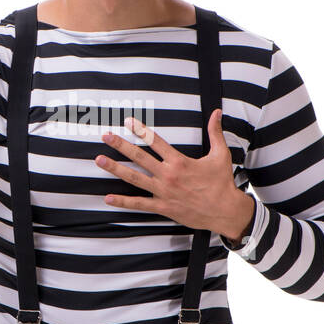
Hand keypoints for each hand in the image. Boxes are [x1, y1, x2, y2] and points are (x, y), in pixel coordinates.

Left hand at [95, 109, 254, 239]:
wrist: (225, 211)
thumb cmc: (222, 182)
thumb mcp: (220, 154)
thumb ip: (215, 132)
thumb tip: (217, 112)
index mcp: (179, 162)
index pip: (155, 141)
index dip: (140, 130)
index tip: (127, 121)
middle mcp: (168, 175)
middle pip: (139, 157)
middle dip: (120, 145)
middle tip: (105, 137)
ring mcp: (163, 192)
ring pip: (135, 178)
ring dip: (115, 169)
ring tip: (99, 161)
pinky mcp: (163, 207)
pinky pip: (140, 204)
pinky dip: (123, 202)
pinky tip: (108, 198)